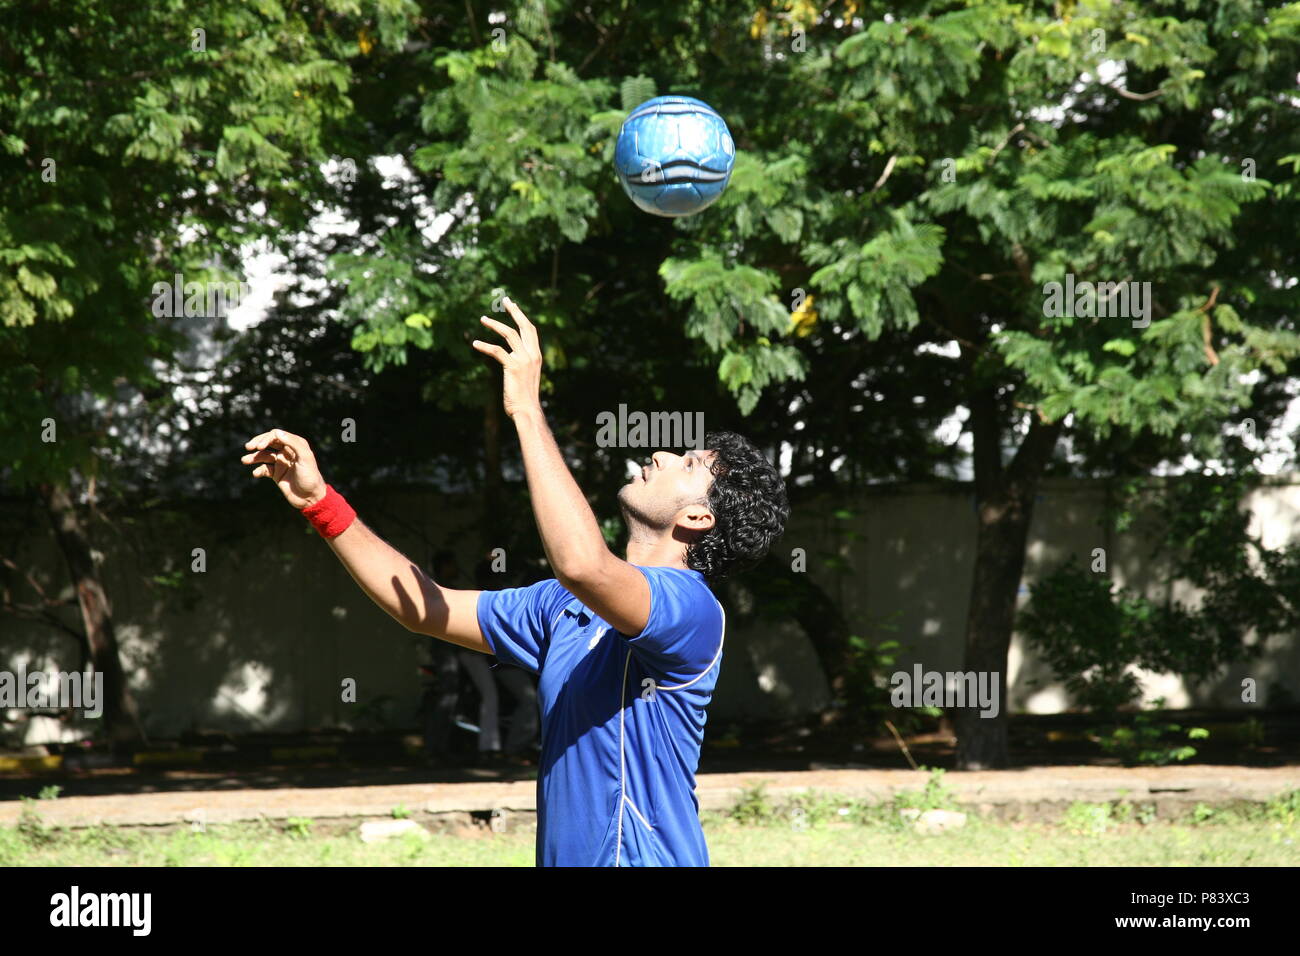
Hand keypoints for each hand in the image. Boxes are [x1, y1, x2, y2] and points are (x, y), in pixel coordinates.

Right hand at [241, 428, 326, 509]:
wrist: (311, 498)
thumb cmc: (310, 477)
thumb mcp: (305, 458)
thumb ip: (293, 443)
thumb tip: (277, 433)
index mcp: (295, 445)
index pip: (276, 435)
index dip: (266, 438)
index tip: (259, 447)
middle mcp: (287, 452)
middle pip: (268, 442)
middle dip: (258, 444)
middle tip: (248, 447)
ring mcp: (281, 463)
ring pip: (264, 456)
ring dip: (254, 457)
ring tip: (244, 460)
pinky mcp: (277, 474)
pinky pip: (264, 469)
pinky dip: (258, 470)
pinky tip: (256, 474)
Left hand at [472, 296, 542, 420]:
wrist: (527, 410)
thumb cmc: (525, 398)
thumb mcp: (526, 376)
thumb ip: (521, 364)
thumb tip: (510, 357)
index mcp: (537, 356)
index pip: (530, 331)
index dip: (521, 317)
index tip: (514, 307)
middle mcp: (532, 355)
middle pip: (524, 326)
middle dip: (514, 311)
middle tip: (505, 300)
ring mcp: (524, 360)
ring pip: (509, 334)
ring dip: (495, 324)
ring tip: (483, 318)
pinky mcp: (513, 367)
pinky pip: (497, 351)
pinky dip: (485, 345)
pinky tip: (475, 343)